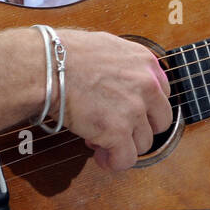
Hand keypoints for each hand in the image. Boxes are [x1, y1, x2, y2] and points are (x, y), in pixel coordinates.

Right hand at [49, 30, 173, 170]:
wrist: (46, 66)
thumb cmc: (63, 54)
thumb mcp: (106, 47)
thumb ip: (123, 65)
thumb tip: (118, 78)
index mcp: (145, 62)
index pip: (162, 93)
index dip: (145, 107)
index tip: (129, 112)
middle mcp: (146, 85)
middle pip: (160, 120)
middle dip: (140, 128)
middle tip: (118, 129)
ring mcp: (134, 110)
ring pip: (144, 143)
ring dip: (124, 146)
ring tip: (101, 141)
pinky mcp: (117, 132)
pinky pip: (126, 159)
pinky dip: (114, 162)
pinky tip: (101, 157)